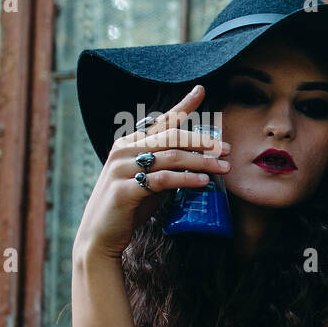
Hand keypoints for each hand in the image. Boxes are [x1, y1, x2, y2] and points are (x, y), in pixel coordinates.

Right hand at [72, 85, 230, 261]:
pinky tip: (203, 182)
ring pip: (170, 157)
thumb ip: (167, 167)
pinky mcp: (124, 190)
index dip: (182, 105)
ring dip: (201, 162)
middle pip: (171, 137)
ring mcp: (121, 169)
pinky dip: (186, 179)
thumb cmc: (130, 207)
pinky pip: (162, 180)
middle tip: (226, 148)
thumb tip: (200, 160)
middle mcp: (123, 151)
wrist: (101, 236)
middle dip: (202, 141)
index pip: (161, 121)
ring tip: (223, 168)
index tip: (201, 90)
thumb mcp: (151, 181)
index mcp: (130, 144)